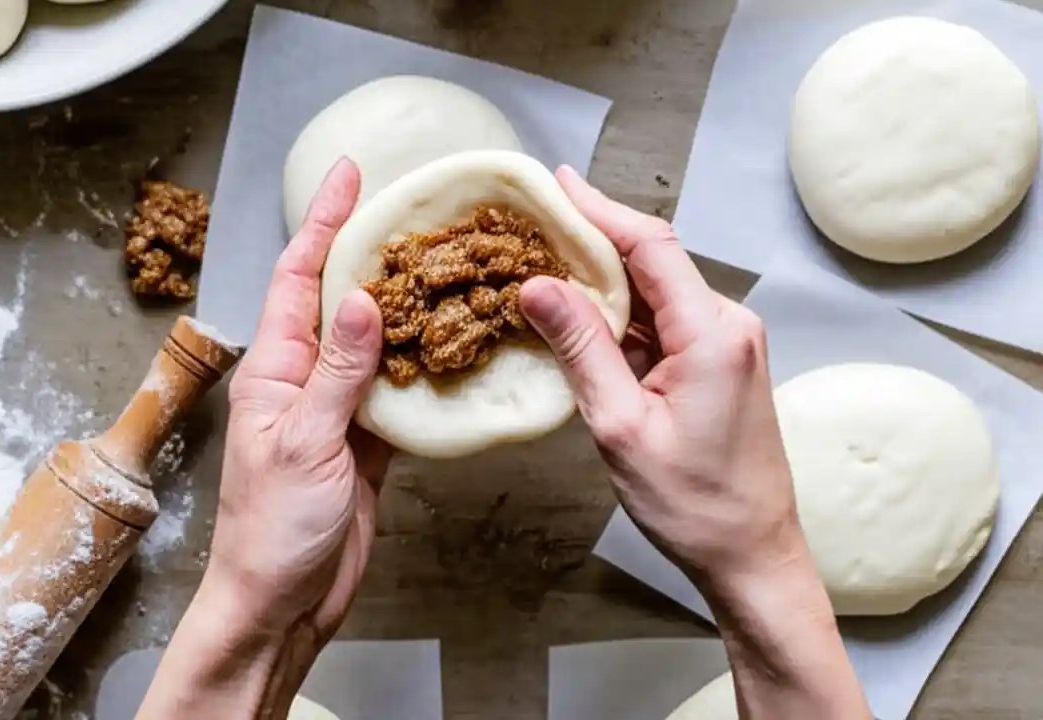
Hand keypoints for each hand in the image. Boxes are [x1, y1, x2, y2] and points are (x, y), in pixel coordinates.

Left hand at [138, 158, 390, 719]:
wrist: (282, 604)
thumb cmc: (273, 531)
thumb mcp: (304, 444)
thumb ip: (338, 374)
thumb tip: (365, 301)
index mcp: (273, 371)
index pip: (297, 279)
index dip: (324, 224)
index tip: (350, 177)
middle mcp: (302, 382)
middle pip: (337, 300)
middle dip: (368, 251)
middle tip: (411, 211)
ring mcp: (335, 412)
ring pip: (372, 343)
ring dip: (402, 306)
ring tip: (441, 265)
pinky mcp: (364, 445)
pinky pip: (394, 390)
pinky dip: (420, 367)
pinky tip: (449, 346)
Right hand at [519, 167, 868, 718]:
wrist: (753, 555)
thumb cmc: (694, 505)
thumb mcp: (621, 427)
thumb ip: (582, 349)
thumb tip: (538, 287)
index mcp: (713, 333)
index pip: (651, 246)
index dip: (600, 209)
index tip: (557, 183)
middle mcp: (729, 325)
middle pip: (654, 261)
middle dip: (593, 238)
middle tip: (534, 222)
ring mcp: (728, 344)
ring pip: (657, 291)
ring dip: (604, 279)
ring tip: (543, 262)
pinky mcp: (719, 364)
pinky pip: (664, 321)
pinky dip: (622, 314)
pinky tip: (581, 314)